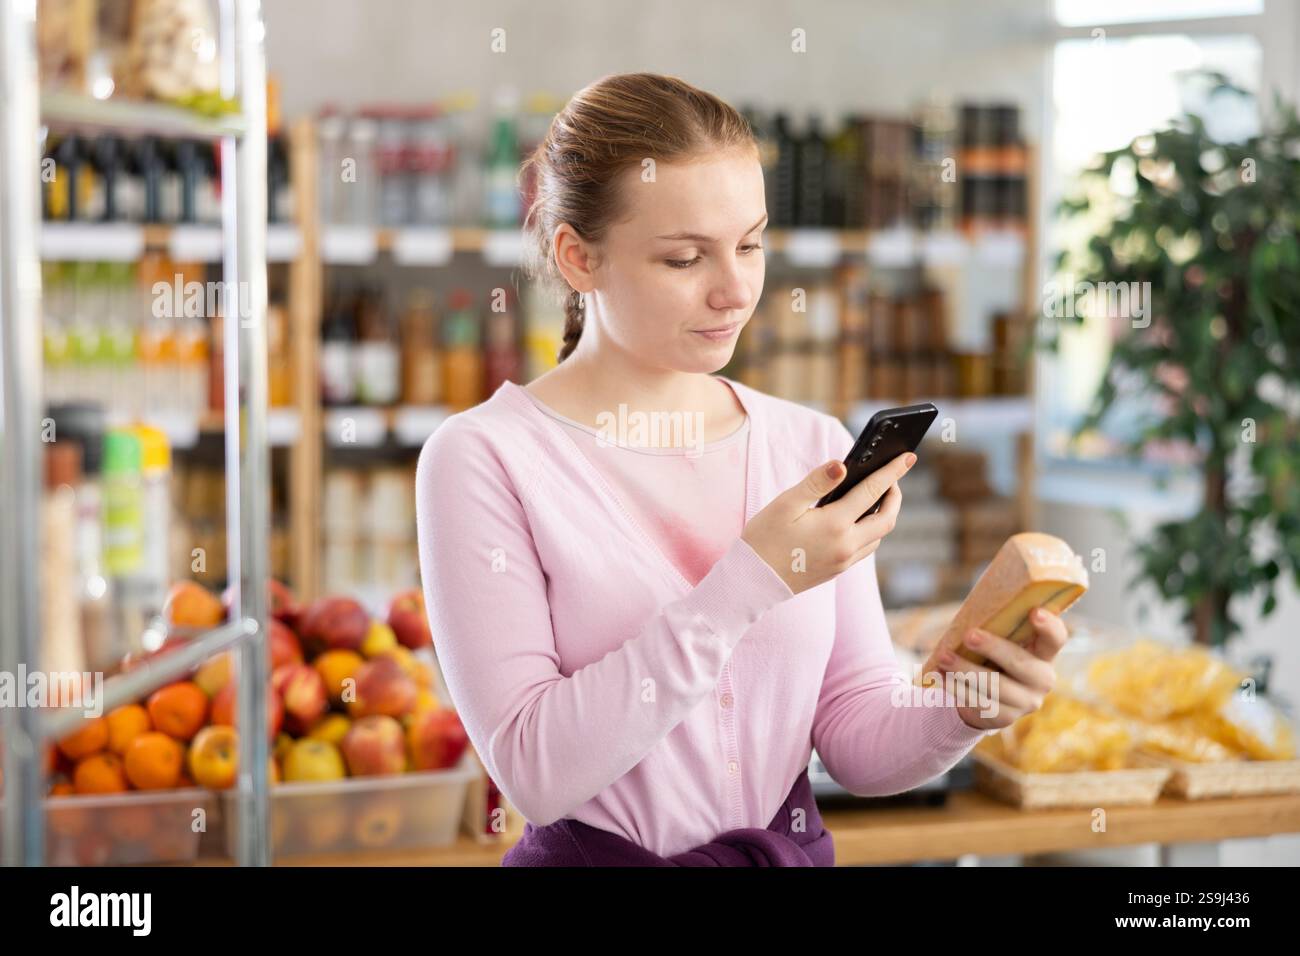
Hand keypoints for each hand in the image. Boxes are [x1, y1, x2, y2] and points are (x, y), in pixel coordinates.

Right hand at [741, 452, 914, 595]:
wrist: (752, 580)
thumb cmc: (764, 538)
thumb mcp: (786, 504)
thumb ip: (816, 482)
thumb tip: (843, 464)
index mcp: (834, 524)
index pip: (873, 492)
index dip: (892, 472)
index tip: (909, 456)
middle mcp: (846, 545)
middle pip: (887, 519)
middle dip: (894, 496)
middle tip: (892, 479)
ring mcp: (843, 561)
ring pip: (878, 536)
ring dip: (884, 515)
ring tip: (876, 497)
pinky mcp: (837, 570)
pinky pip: (865, 549)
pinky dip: (870, 532)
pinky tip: (858, 521)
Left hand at [939, 607, 1070, 730]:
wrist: (985, 695)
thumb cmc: (991, 655)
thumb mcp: (999, 640)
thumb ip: (997, 629)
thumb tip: (973, 613)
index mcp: (1044, 653)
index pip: (1055, 638)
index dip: (1049, 626)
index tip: (1035, 611)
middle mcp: (1042, 679)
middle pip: (1021, 663)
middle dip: (994, 648)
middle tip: (969, 635)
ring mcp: (1026, 701)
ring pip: (996, 686)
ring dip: (966, 670)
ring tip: (943, 657)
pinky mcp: (1006, 718)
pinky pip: (981, 703)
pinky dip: (958, 688)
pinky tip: (941, 677)